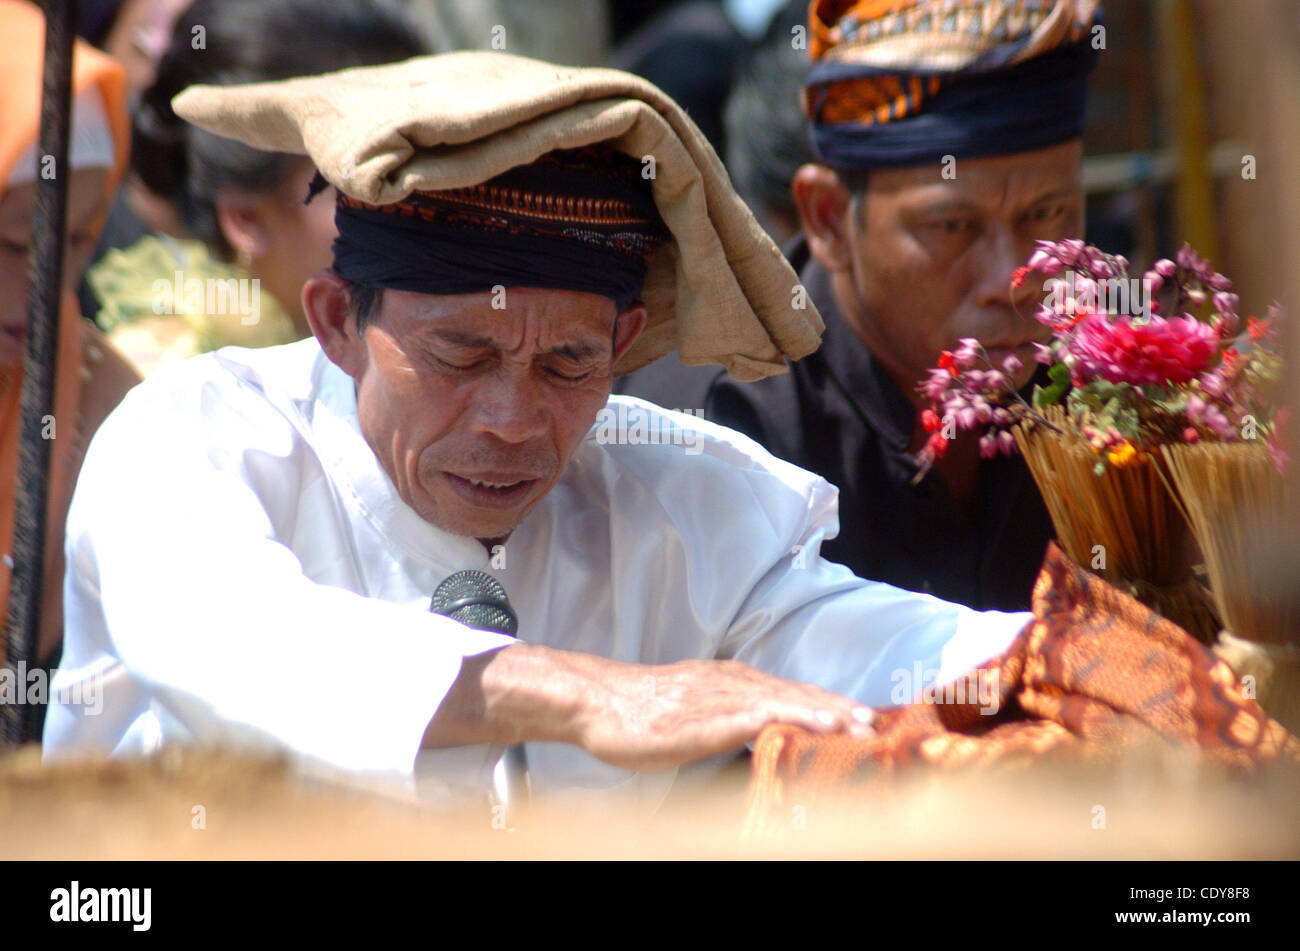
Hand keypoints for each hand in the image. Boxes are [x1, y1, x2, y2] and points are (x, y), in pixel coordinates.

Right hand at [567, 654, 874, 772]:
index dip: (830, 705)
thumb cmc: (642, 711)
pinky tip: (798, 726)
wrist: (597, 700)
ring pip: (778, 702)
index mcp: (733, 682)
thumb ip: (730, 718)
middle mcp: (731, 683)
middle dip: (837, 709)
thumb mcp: (696, 712)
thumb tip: (763, 734)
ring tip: (853, 725)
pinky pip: (745, 717)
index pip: (793, 692)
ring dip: (818, 713)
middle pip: (795, 694)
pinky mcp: (698, 716)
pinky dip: (778, 719)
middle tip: (877, 723)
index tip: (866, 719)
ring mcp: (716, 697)